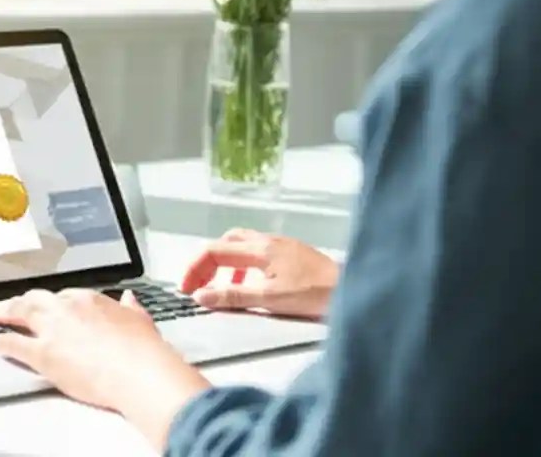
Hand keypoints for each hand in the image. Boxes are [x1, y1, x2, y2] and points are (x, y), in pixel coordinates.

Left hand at [0, 289, 209, 450]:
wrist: (138, 371)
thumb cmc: (143, 351)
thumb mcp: (140, 320)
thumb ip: (130, 308)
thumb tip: (129, 300)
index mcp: (89, 299)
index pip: (63, 297)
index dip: (53, 304)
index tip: (48, 308)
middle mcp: (66, 309)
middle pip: (35, 299)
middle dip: (20, 301)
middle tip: (8, 305)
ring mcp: (52, 330)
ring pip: (18, 313)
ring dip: (0, 312)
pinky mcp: (43, 354)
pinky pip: (14, 344)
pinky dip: (2, 342)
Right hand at [181, 228, 339, 318]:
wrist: (355, 289)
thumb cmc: (317, 293)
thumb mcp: (269, 298)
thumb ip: (233, 296)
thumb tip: (201, 295)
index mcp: (259, 248)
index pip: (214, 251)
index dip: (194, 269)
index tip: (186, 289)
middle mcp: (268, 241)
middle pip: (225, 242)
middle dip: (206, 262)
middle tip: (199, 285)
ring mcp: (282, 246)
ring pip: (242, 246)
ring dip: (225, 264)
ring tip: (222, 287)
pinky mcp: (292, 255)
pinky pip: (258, 254)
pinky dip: (244, 267)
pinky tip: (251, 286)